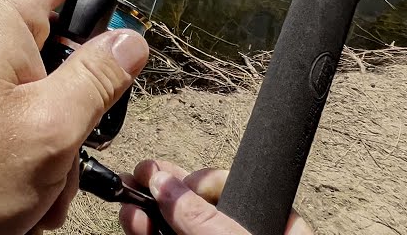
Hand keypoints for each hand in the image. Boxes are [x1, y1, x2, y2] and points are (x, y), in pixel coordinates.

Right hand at [120, 160, 313, 234]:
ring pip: (178, 220)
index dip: (203, 179)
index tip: (171, 177)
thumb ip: (205, 218)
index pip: (238, 185)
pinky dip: (146, 231)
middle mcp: (244, 232)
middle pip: (200, 202)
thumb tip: (165, 184)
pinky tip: (134, 222)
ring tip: (128, 205)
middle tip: (138, 178)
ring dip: (148, 209)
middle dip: (164, 190)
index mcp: (277, 224)